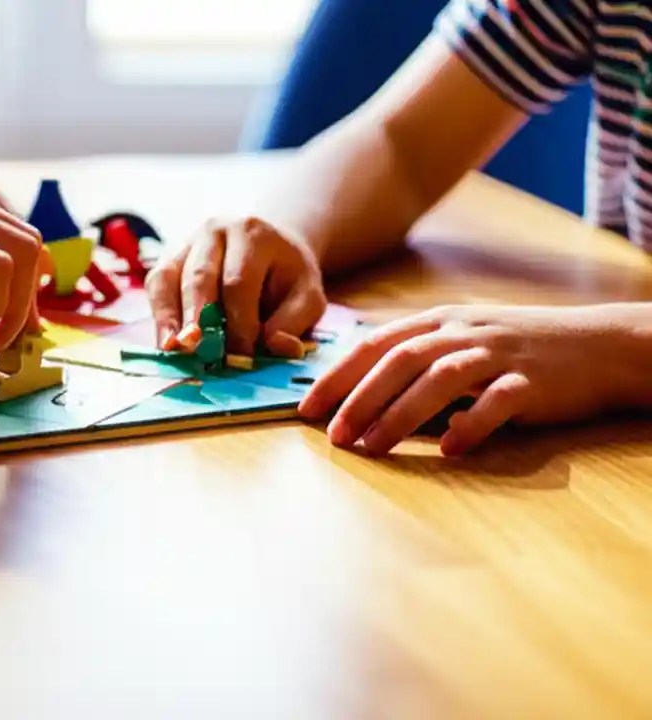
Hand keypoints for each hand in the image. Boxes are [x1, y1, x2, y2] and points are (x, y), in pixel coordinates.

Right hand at [146, 216, 325, 356]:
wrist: (268, 245)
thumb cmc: (286, 276)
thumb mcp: (307, 294)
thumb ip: (296, 320)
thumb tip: (276, 345)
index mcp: (253, 234)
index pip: (239, 282)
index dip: (238, 321)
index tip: (242, 355)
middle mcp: (215, 230)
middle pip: (199, 277)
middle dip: (197, 317)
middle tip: (198, 351)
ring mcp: (187, 241)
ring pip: (170, 278)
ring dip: (169, 318)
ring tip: (172, 349)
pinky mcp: (170, 258)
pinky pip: (156, 284)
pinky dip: (159, 314)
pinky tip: (165, 342)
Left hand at [297, 304, 650, 455]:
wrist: (601, 345)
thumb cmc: (519, 348)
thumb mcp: (462, 337)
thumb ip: (415, 356)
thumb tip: (357, 389)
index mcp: (440, 321)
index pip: (375, 344)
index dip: (337, 376)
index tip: (306, 408)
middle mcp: (464, 332)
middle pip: (399, 360)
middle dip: (358, 398)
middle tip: (332, 436)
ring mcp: (499, 354)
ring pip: (439, 378)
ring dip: (399, 414)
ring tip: (371, 446)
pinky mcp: (533, 381)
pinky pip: (497, 402)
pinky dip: (470, 424)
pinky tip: (448, 449)